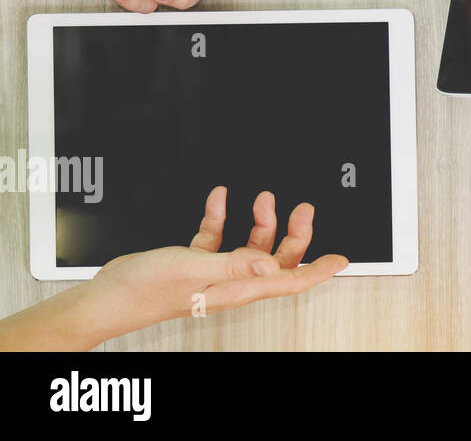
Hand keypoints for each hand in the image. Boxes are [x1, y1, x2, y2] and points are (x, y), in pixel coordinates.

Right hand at [0, 187, 346, 349]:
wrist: (105, 297)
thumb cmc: (144, 291)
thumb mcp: (195, 269)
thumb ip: (233, 263)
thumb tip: (270, 262)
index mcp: (237, 288)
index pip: (289, 281)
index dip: (318, 270)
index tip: (341, 258)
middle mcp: (229, 281)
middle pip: (276, 260)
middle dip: (293, 233)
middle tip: (303, 208)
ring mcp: (212, 272)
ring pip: (250, 246)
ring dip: (260, 220)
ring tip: (263, 197)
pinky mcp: (193, 262)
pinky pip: (217, 238)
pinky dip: (222, 217)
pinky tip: (220, 199)